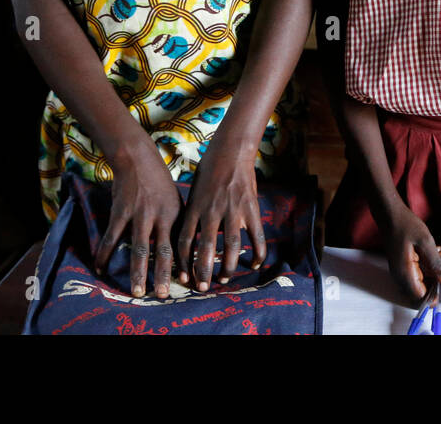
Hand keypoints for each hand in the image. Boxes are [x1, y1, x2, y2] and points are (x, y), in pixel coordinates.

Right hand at [95, 137, 182, 297]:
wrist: (138, 159)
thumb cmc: (160, 183)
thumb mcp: (177, 200)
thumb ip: (178, 223)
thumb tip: (185, 247)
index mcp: (176, 214)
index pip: (182, 244)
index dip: (184, 264)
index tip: (187, 283)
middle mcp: (160, 216)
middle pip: (163, 250)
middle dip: (164, 275)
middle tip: (163, 295)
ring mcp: (139, 215)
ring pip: (139, 249)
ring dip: (138, 272)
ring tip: (136, 291)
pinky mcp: (120, 212)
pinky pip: (112, 238)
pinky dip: (105, 254)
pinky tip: (101, 268)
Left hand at [177, 138, 265, 291]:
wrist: (231, 151)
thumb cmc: (210, 170)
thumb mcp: (194, 192)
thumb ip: (193, 214)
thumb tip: (188, 237)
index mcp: (194, 208)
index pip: (185, 242)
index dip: (183, 263)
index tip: (184, 278)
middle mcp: (211, 211)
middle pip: (205, 249)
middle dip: (203, 272)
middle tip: (202, 288)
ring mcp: (232, 210)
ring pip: (229, 246)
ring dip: (227, 266)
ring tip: (224, 279)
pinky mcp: (251, 208)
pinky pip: (256, 235)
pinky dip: (257, 252)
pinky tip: (253, 264)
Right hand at [378, 201, 440, 305]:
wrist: (389, 214)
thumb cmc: (405, 224)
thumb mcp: (425, 241)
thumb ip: (436, 263)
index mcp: (404, 273)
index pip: (422, 298)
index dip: (438, 296)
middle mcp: (401, 278)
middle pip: (422, 297)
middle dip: (439, 292)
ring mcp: (402, 274)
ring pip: (422, 289)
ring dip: (437, 285)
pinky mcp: (405, 269)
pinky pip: (419, 280)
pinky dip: (432, 278)